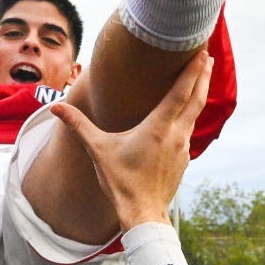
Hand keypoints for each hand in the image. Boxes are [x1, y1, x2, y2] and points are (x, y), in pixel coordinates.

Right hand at [49, 50, 210, 230]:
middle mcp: (176, 134)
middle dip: (203, 74)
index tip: (202, 51)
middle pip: (196, 97)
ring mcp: (183, 146)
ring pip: (195, 113)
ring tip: (202, 76)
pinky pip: (190, 128)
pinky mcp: (184, 158)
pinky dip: (192, 113)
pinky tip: (188, 111)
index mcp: (159, 127)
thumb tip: (56, 108)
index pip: (181, 92)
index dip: (192, 70)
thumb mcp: (98, 150)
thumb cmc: (121, 182)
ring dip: (199, 92)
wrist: (143, 213)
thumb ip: (79, 125)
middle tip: (209, 54)